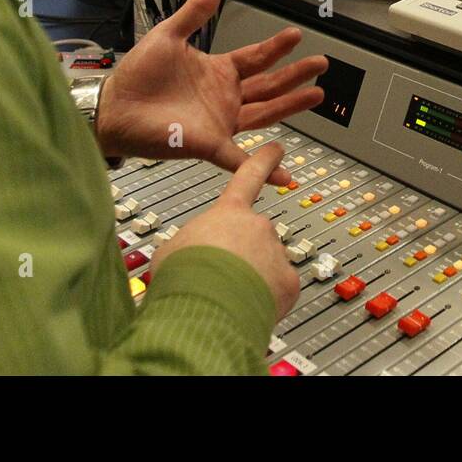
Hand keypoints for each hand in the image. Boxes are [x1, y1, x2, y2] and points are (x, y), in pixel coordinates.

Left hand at [97, 0, 327, 172]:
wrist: (113, 109)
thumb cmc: (136, 76)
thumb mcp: (168, 35)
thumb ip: (195, 12)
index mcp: (217, 71)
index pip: (256, 57)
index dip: (277, 47)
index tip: (296, 36)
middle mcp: (224, 97)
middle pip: (269, 85)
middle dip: (296, 75)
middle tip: (321, 64)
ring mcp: (220, 121)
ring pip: (265, 114)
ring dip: (291, 105)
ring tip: (317, 94)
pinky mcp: (209, 144)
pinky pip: (240, 158)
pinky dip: (262, 168)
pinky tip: (284, 174)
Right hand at [149, 142, 300, 317]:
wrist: (203, 311)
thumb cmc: (183, 277)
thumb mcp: (172, 247)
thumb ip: (192, 239)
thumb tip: (194, 249)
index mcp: (228, 212)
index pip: (249, 177)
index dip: (263, 161)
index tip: (275, 149)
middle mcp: (258, 226)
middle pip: (254, 237)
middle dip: (242, 255)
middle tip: (220, 276)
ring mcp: (277, 252)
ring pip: (267, 264)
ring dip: (252, 278)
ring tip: (227, 295)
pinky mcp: (289, 281)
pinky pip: (279, 288)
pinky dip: (266, 298)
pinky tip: (245, 305)